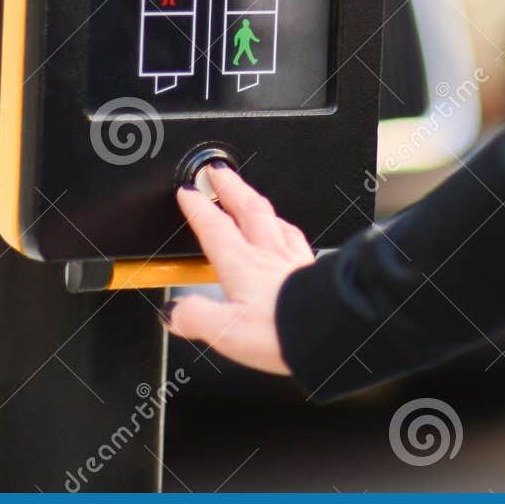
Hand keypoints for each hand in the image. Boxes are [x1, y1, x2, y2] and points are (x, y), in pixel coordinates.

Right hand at [163, 166, 314, 375]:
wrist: (331, 331)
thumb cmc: (284, 331)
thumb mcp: (225, 332)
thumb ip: (195, 317)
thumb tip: (173, 312)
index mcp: (242, 265)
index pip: (214, 227)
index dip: (198, 207)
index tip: (187, 191)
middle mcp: (268, 255)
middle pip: (247, 209)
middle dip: (229, 187)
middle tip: (217, 171)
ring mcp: (293, 259)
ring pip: (273, 219)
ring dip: (257, 202)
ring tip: (249, 196)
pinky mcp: (312, 270)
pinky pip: (296, 238)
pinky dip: (285, 228)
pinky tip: (287, 233)